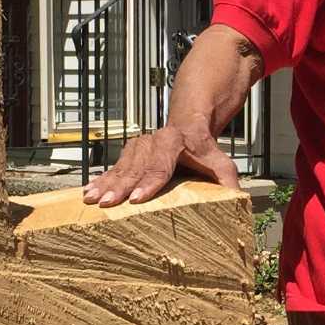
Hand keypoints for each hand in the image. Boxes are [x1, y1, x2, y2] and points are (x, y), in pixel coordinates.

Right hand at [83, 119, 239, 205]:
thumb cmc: (204, 148)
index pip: (161, 164)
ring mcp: (139, 145)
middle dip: (121, 186)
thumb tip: (237, 201)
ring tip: (92, 199)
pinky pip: (113, 167)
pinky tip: (88, 191)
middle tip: (108, 202)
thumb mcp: (220, 161)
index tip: (138, 198)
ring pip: (121, 166)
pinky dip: (101, 179)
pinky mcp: (130, 152)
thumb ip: (228, 180)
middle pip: (136, 167)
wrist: (189, 122)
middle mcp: (153, 141)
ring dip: (106, 184)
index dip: (149, 182)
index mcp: (176, 141)